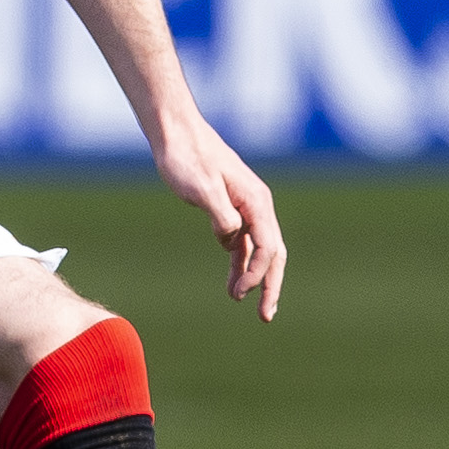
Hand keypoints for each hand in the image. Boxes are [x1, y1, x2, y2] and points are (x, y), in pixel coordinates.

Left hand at [153, 111, 284, 320]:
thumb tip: (233, 242)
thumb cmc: (186, 157)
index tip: (242, 294)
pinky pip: (243, 240)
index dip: (259, 275)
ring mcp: (245, 206)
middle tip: (265, 317)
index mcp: (256, 202)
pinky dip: (240, 260)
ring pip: (257, 249)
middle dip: (270, 285)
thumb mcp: (201, 188)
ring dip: (252, 276)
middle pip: (272, 253)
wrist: (175, 132)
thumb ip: (221, 216)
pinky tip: (232, 278)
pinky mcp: (230, 207)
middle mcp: (257, 205)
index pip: (268, 248)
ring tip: (241, 301)